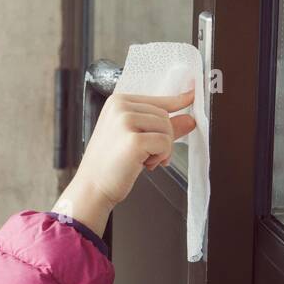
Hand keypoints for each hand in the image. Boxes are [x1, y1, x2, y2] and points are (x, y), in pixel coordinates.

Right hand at [68, 89, 196, 214]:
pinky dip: (161, 157)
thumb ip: (162, 128)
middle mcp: (120, 107)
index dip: (177, 101)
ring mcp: (126, 121)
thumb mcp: (135, 140)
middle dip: (164, 138)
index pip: (157, 100)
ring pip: (167, 128)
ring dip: (163, 150)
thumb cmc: (109, 166)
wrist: (91, 188)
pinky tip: (143, 165)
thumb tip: (189, 120)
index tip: (192, 95)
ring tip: (143, 161)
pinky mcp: (134, 140)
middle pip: (164, 115)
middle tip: (149, 156)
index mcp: (117, 102)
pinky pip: (165, 143)